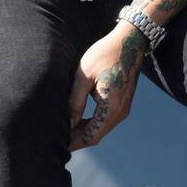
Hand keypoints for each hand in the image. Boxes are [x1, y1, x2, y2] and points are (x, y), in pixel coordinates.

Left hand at [68, 23, 147, 150]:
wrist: (130, 41)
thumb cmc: (105, 54)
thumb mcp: (84, 76)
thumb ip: (75, 102)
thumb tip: (67, 124)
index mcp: (112, 107)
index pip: (91, 135)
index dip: (74, 143)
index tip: (58, 145)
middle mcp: (121, 111)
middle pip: (97, 135)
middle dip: (77, 139)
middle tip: (57, 139)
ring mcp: (124, 108)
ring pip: (102, 129)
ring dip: (84, 132)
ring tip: (64, 130)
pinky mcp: (123, 102)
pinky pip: (106, 120)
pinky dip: (93, 123)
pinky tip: (78, 120)